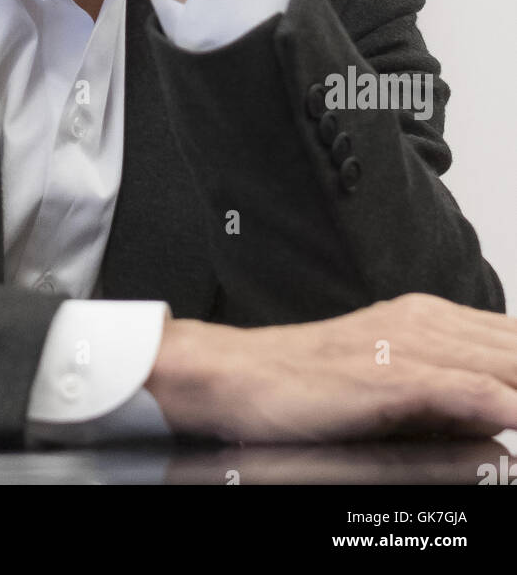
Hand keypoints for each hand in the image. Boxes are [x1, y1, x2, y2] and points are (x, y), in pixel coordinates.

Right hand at [145, 294, 516, 441]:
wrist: (241, 375)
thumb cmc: (305, 382)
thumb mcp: (387, 376)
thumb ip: (445, 387)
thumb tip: (495, 409)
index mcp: (428, 318)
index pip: (511, 336)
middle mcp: (424, 322)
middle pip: (514, 345)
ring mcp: (407, 346)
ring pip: (501, 360)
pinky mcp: (388, 377)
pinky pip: (461, 389)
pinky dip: (499, 400)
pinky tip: (515, 412)